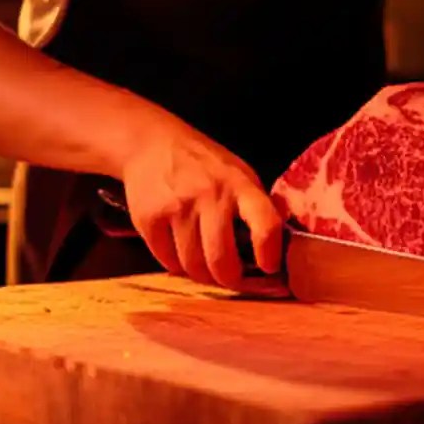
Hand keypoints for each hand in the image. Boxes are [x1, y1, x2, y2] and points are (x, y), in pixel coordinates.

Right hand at [121, 119, 285, 291]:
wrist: (151, 144)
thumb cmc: (203, 165)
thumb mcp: (238, 173)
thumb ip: (254, 206)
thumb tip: (274, 249)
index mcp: (239, 185)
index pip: (265, 225)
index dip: (269, 253)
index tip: (269, 267)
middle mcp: (209, 196)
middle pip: (221, 259)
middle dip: (229, 280)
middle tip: (231, 279)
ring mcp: (177, 208)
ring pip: (193, 266)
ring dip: (202, 275)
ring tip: (206, 266)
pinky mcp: (149, 220)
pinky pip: (168, 261)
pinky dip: (177, 265)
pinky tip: (181, 251)